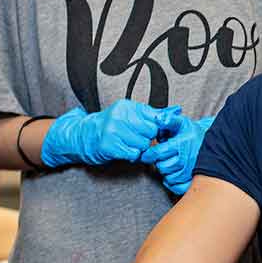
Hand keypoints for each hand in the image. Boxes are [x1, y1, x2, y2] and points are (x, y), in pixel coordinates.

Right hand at [38, 100, 174, 167]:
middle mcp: (119, 116)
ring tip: (128, 144)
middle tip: (136, 139)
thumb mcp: (129, 115)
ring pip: (143, 144)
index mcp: (127, 106)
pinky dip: (131, 156)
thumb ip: (153, 114)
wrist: (83, 136)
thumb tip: (177, 111)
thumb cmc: (111, 126)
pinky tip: (124, 151)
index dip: (157, 127)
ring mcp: (112, 130)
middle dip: (147, 138)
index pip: (154, 116)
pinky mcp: (108, 145)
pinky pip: (132, 154)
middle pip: (151, 131)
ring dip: (138, 149)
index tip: (154, 132)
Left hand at [141, 114, 212, 194]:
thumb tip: (158, 118)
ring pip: (169, 177)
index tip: (147, 154)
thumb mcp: (181, 122)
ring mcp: (190, 171)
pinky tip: (172, 174)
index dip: (148, 154)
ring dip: (166, 172)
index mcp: (181, 144)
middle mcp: (186, 159)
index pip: (158, 153)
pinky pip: (177, 186)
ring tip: (169, 164)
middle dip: (158, 162)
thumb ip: (168, 119)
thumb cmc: (194, 133)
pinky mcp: (193, 179)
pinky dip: (172, 182)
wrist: (213, 142)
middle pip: (162, 166)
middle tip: (161, 157)